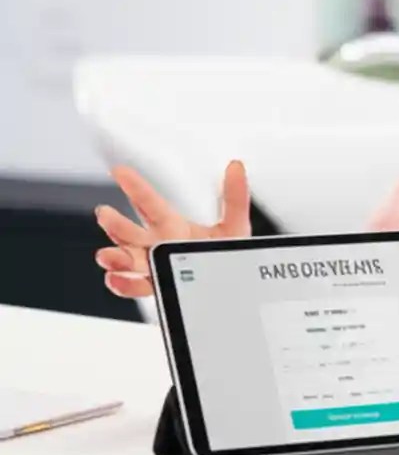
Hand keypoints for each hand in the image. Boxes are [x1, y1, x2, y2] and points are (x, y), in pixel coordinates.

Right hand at [93, 160, 250, 297]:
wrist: (234, 285)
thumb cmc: (228, 255)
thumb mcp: (235, 224)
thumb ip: (235, 196)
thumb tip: (236, 167)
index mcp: (174, 227)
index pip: (151, 204)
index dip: (136, 187)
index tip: (119, 171)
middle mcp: (159, 246)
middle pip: (132, 234)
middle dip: (117, 225)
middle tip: (105, 213)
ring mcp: (156, 267)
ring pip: (129, 261)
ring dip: (115, 257)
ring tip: (106, 254)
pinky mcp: (159, 288)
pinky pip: (137, 287)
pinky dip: (124, 284)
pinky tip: (116, 278)